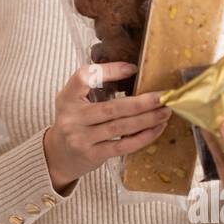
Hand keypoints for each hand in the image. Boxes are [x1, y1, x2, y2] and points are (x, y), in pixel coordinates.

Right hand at [43, 62, 171, 192]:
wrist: (58, 154)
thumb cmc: (74, 121)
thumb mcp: (74, 99)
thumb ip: (95, 86)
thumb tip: (133, 72)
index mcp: (67, 97)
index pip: (84, 77)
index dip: (109, 71)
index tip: (133, 69)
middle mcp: (72, 117)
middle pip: (111, 108)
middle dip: (142, 102)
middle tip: (164, 96)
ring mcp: (81, 138)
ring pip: (121, 127)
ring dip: (147, 119)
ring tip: (165, 111)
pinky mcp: (92, 155)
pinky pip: (123, 145)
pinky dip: (142, 137)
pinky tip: (156, 129)